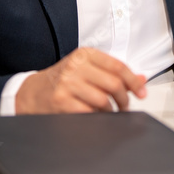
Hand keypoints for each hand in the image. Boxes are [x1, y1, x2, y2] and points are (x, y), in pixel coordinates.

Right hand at [15, 47, 147, 113]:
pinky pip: (89, 113)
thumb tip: (141, 79)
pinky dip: (98, 119)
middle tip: (124, 106)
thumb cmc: (62, 80)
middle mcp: (76, 66)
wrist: (31, 93)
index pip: (118, 66)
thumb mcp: (86, 69)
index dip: (134, 81)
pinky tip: (96, 117)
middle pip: (114, 84)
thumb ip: (112, 73)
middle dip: (124, 99)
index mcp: (85, 54)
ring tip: (109, 112)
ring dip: (111, 111)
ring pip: (103, 100)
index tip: (142, 92)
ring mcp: (68, 84)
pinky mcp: (61, 102)